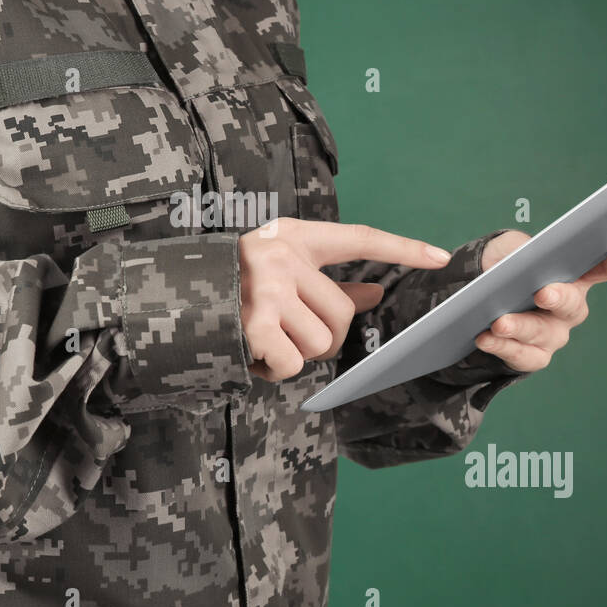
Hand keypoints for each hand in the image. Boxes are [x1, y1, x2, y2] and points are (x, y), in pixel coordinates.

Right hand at [239, 218, 451, 381]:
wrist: (166, 302)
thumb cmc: (229, 290)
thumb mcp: (278, 272)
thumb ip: (327, 283)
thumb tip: (375, 292)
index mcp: (292, 236)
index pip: (358, 238)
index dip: (402, 249)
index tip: (440, 258)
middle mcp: (281, 256)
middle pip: (342, 313)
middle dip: (323, 336)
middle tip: (288, 334)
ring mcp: (267, 289)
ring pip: (322, 342)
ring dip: (297, 354)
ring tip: (265, 341)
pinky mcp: (254, 323)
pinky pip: (294, 363)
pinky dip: (277, 370)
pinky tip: (254, 354)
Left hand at [472, 230, 606, 372]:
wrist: (477, 300)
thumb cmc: (503, 267)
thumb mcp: (508, 249)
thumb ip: (518, 249)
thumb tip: (519, 259)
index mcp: (573, 276)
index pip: (602, 268)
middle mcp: (571, 308)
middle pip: (572, 305)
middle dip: (559, 298)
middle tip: (543, 293)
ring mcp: (555, 335)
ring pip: (542, 333)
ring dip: (520, 327)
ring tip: (499, 322)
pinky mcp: (534, 356)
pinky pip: (522, 356)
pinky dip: (502, 347)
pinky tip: (484, 339)